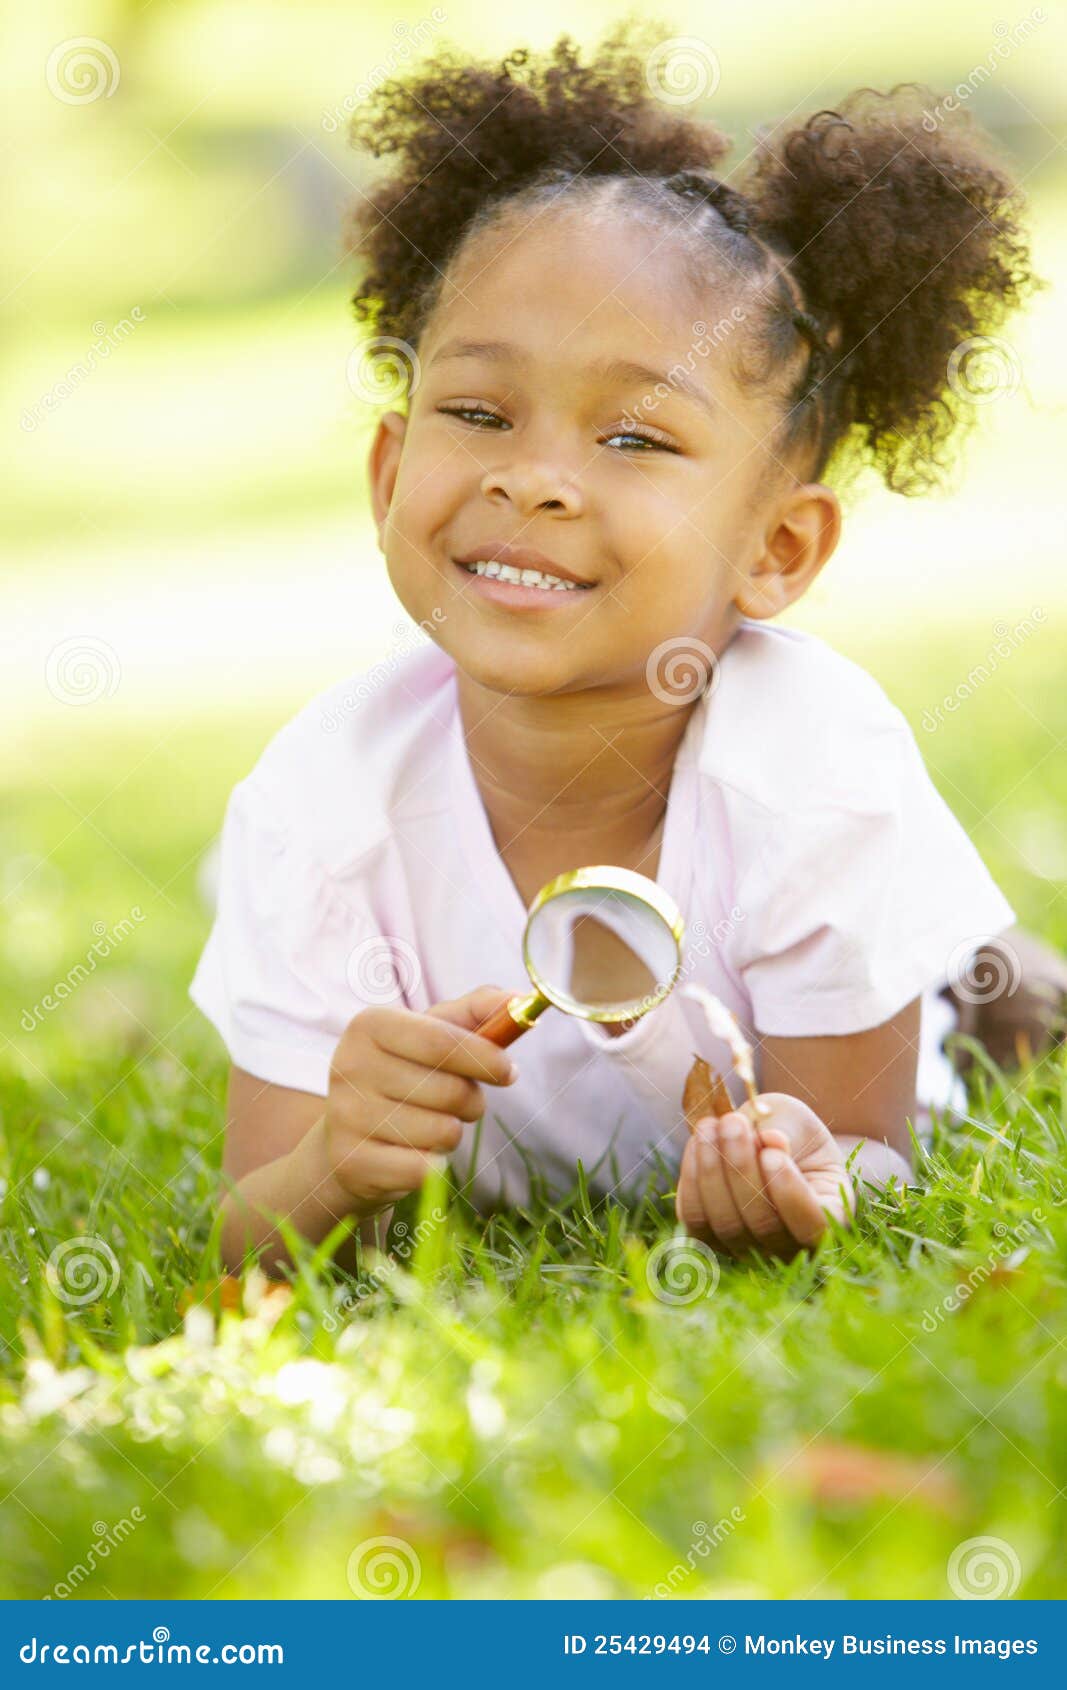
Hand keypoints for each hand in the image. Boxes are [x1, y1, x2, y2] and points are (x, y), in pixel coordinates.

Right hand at [322, 985, 521, 1215]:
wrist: (347, 1141)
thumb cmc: (402, 1077)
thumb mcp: (432, 1035)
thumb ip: (477, 1012)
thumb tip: (521, 999)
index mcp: (369, 1025)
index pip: (442, 1040)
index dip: (485, 1058)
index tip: (508, 1070)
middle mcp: (350, 1066)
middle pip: (449, 1090)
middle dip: (473, 1102)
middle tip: (465, 1103)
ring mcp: (347, 1116)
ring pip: (442, 1132)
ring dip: (452, 1134)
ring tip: (430, 1126)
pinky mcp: (352, 1162)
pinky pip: (425, 1168)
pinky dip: (433, 1163)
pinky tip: (411, 1153)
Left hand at [675, 1090, 854, 1258]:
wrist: (763, 1135)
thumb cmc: (790, 1130)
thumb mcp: (798, 1123)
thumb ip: (788, 1133)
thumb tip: (769, 1140)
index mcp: (829, 1217)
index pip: (812, 1225)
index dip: (789, 1192)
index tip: (772, 1152)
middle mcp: (790, 1245)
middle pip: (762, 1224)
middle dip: (741, 1167)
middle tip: (733, 1122)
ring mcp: (747, 1247)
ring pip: (725, 1223)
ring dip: (712, 1170)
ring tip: (711, 1126)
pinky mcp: (708, 1236)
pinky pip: (694, 1216)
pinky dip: (692, 1177)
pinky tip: (699, 1141)